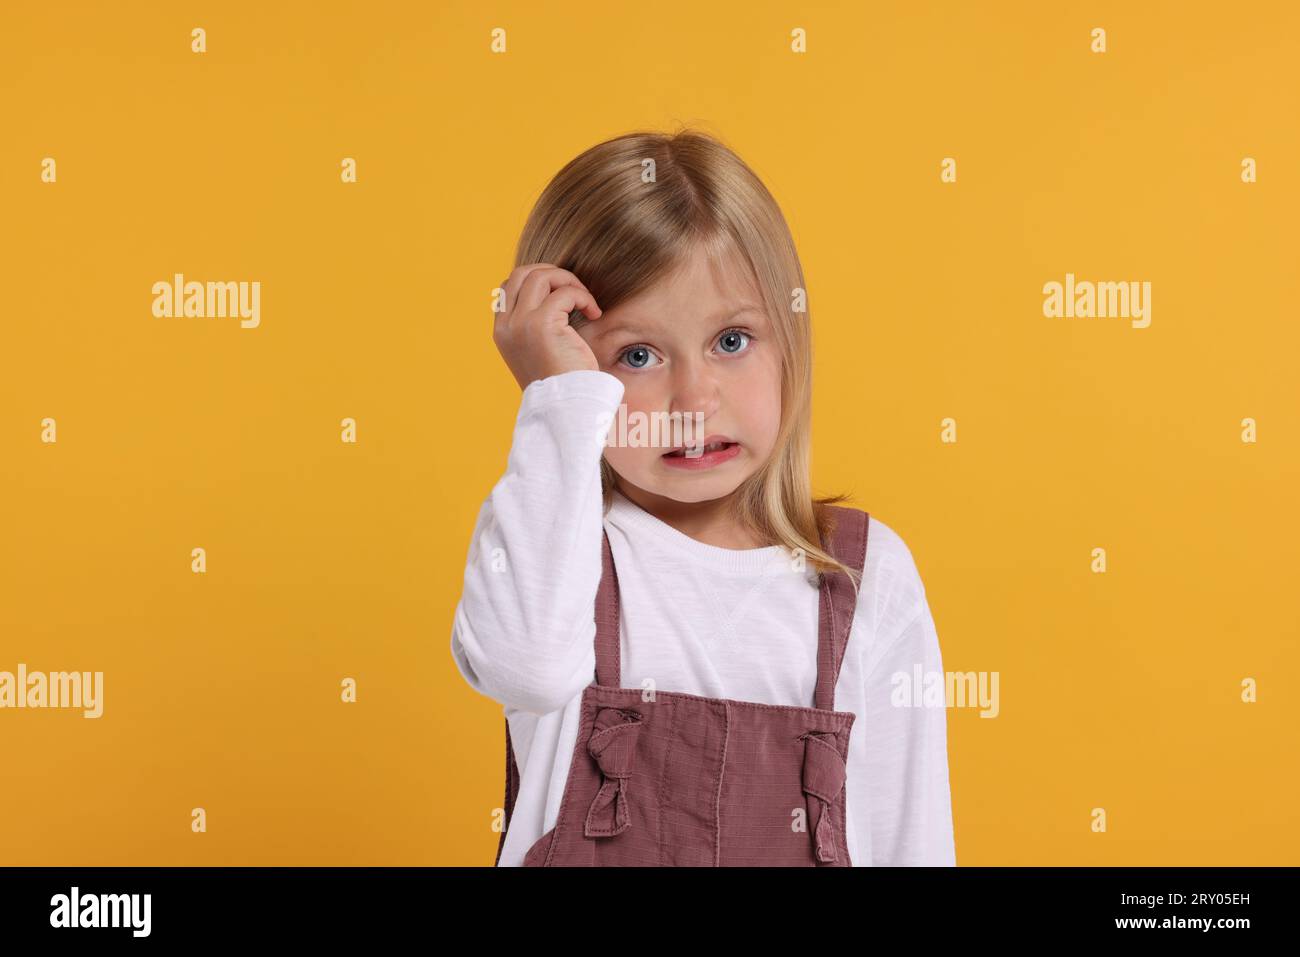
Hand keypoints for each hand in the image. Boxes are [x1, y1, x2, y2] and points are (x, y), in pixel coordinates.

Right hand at [493, 264, 603, 390]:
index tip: (562, 294)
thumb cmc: (561, 382)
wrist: (565, 407)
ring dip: (569, 282)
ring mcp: (520, 323)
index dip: (537, 281)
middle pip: (522, 273)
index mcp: (502, 331)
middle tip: (575, 291)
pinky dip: (583, 297)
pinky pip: (564, 292)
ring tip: (585, 302)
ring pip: (541, 276)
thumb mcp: (540, 350)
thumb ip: (536, 324)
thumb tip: (553, 294)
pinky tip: (593, 313)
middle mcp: (506, 325)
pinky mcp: (541, 324)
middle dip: (552, 274)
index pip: (509, 286)